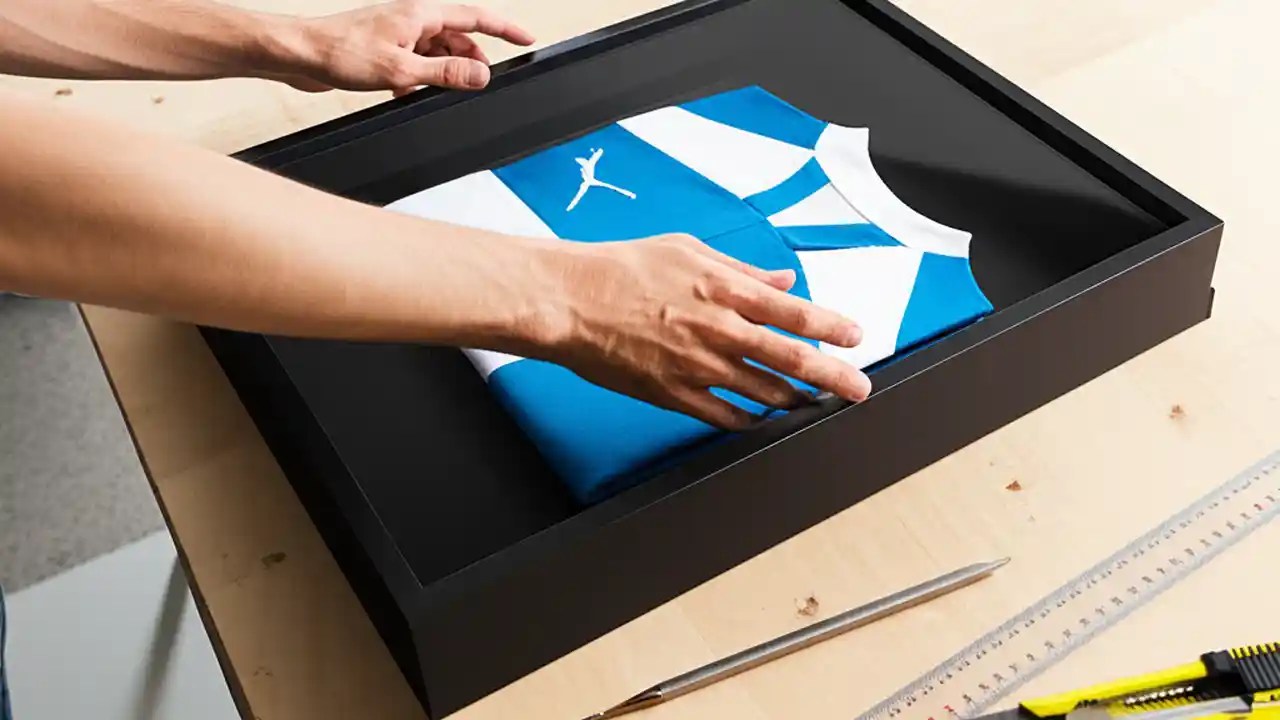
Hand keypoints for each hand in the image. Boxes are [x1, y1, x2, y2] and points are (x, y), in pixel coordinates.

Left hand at [268, 1, 534, 94]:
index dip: (505, 29)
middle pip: (459, 37)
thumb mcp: (403, 70)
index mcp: (421, 13)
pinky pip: (417, 63)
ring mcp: (398, 32)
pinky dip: (419, 79)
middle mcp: (412, 18)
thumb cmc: (341, 52)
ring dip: (442, 73)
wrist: (301, 55)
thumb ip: (446, 72)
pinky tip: (408, 94)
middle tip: (479, 84)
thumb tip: (482, 74)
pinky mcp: (385, 48)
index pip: (475, 17)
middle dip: (472, 60)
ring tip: (434, 92)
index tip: (527, 39)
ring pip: (437, 52)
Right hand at [539, 235, 872, 429]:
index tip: (855, 337)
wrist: (571, 300)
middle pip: (792, 359)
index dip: (832, 328)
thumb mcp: (688, 250)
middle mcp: (719, 330)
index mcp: (725, 289)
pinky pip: (724, 416)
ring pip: (764, 392)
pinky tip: (762, 419)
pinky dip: (749, 420)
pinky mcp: (673, 394)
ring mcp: (698, 367)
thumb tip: (782, 279)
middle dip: (834, 376)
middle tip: (859, 389)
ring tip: (814, 404)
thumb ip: (741, 269)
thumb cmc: (623, 268)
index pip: (795, 313)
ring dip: (796, 400)